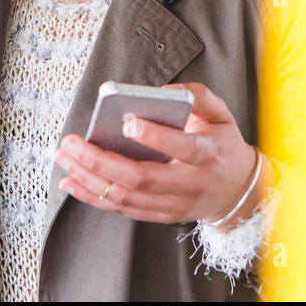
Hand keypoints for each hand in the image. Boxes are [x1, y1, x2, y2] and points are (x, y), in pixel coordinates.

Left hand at [54, 82, 260, 225]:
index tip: (127, 122)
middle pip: (142, 178)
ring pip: (126, 198)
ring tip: (65, 158)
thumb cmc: (224, 145)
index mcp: (208, 154)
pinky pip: (122, 210)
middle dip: (101, 161)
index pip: (182, 147)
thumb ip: (198, 96)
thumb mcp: (222, 114)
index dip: (155, 137)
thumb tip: (162, 90)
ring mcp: (174, 204)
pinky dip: (93, 197)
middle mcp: (190, 183)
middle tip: (73, 142)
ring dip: (90, 179)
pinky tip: (71, 183)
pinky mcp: (161, 215)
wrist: (240, 191)